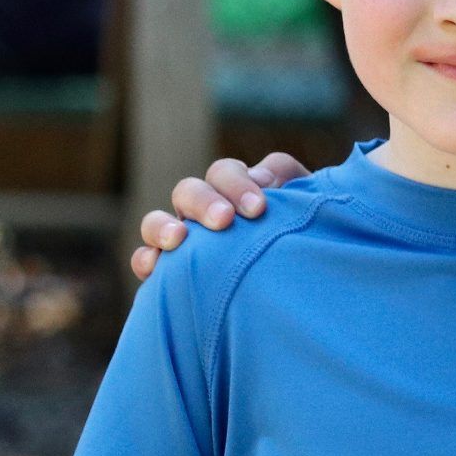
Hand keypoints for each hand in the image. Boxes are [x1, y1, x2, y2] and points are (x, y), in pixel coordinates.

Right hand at [129, 153, 310, 280]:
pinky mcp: (170, 270)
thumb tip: (262, 178)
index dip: (238, 183)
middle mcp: (204, 210)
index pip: (226, 172)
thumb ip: (289, 180)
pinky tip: (155, 268)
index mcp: (236, 190)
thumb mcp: (309, 204)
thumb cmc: (307, 237)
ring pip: (156, 221)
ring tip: (179, 239)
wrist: (305, 283)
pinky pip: (145, 259)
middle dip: (204, 202)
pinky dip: (145, 259)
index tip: (258, 208)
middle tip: (224, 221)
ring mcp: (183, 238)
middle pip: (188, 191)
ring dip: (162, 226)